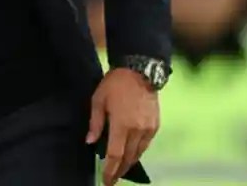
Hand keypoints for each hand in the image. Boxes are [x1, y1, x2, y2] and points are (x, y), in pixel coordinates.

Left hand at [87, 68, 159, 184]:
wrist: (140, 71)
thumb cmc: (115, 84)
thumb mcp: (98, 100)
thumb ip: (95, 123)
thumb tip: (90, 142)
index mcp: (121, 125)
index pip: (115, 155)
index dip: (110, 171)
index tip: (106, 181)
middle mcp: (137, 130)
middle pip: (128, 158)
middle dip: (119, 171)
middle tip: (111, 178)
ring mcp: (148, 128)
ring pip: (138, 153)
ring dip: (129, 163)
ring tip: (120, 169)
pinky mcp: (155, 125)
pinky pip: (146, 145)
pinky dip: (138, 152)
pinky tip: (131, 153)